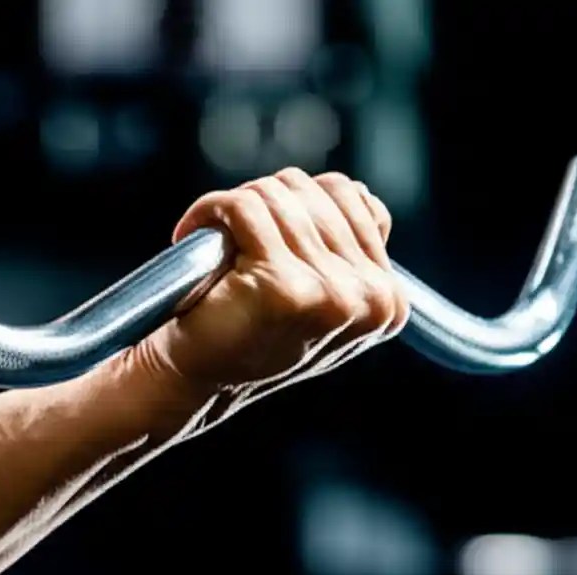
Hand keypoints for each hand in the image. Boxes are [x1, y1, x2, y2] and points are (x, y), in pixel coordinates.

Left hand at [133, 168, 409, 404]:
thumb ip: (345, 247)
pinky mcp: (283, 287)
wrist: (190, 381)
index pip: (353, 199)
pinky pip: (246, 208)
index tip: (264, 225)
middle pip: (314, 192)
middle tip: (231, 228)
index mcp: (386, 300)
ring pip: (278, 196)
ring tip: (211, 233)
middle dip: (265, 199)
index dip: (298, 199)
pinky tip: (191, 231)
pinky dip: (211, 209)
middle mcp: (370, 299)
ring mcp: (331, 294)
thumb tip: (357, 193)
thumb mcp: (314, 291)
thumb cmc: (245, 332)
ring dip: (234, 204)